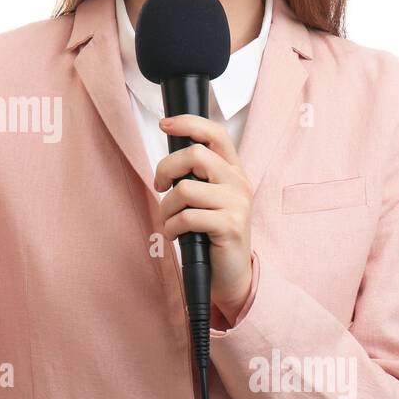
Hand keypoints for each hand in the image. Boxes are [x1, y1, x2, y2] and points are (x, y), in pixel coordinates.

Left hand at [153, 113, 254, 324]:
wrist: (233, 274)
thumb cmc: (212, 235)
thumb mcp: (207, 199)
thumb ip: (195, 177)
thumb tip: (168, 163)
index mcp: (233, 171)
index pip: (215, 134)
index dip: (188, 123)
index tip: (164, 124)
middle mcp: (239, 182)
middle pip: (194, 154)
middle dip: (166, 169)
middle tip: (160, 187)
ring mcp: (237, 204)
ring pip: (185, 189)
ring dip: (166, 207)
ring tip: (169, 221)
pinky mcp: (230, 226)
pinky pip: (187, 217)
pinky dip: (172, 227)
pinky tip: (176, 235)